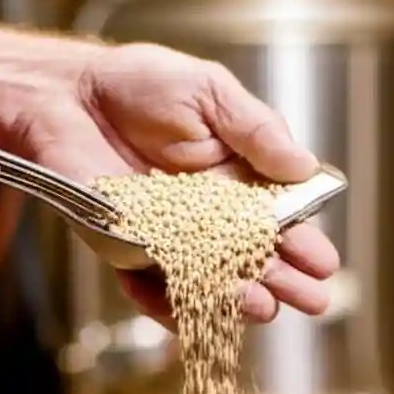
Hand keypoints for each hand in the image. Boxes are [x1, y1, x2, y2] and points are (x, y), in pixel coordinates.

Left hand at [0, 43, 339, 325]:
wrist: (69, 93)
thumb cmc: (139, 84)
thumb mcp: (211, 93)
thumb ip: (257, 130)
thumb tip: (304, 166)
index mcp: (239, 178)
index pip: (281, 219)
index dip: (304, 242)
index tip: (324, 262)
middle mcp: (209, 215)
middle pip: (254, 259)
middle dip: (284, 281)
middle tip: (312, 299)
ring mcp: (170, 238)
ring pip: (210, 282)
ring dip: (237, 299)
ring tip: (263, 305)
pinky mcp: (130, 249)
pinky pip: (153, 290)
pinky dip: (170, 306)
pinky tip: (195, 309)